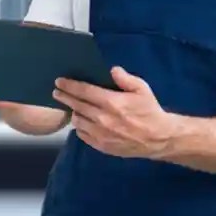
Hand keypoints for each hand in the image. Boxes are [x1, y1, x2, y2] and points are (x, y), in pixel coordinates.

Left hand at [52, 67, 181, 159]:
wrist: (158, 138)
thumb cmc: (150, 111)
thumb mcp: (142, 90)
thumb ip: (125, 79)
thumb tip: (112, 69)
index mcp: (112, 102)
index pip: (84, 91)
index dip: (69, 85)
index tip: (59, 81)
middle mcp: (102, 118)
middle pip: (77, 105)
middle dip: (65, 97)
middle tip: (57, 92)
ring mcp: (100, 134)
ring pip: (77, 121)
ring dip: (73, 112)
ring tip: (73, 107)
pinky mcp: (101, 146)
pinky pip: (83, 135)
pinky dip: (80, 127)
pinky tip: (82, 122)